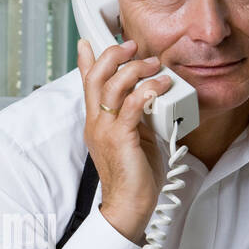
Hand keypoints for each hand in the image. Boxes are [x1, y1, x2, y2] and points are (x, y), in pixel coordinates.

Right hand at [76, 38, 171, 245]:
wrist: (130, 206)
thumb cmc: (135, 176)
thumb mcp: (134, 137)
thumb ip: (136, 114)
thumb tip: (148, 94)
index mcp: (97, 122)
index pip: (87, 84)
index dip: (87, 60)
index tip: (90, 42)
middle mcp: (96, 123)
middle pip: (96, 77)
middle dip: (114, 55)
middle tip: (133, 47)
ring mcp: (106, 130)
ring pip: (113, 85)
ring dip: (136, 70)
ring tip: (155, 66)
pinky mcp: (120, 138)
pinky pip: (132, 105)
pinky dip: (148, 91)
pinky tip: (162, 86)